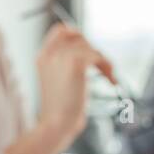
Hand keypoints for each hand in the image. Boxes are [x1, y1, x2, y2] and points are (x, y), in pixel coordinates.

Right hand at [6, 24, 115, 153]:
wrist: (56, 123)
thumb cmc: (60, 109)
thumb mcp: (57, 81)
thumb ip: (65, 64)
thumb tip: (88, 52)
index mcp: (42, 57)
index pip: (60, 30)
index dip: (76, 34)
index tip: (88, 48)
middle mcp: (50, 53)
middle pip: (78, 36)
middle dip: (92, 50)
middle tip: (101, 67)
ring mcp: (62, 56)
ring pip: (91, 47)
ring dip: (103, 61)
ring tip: (108, 76)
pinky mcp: (76, 63)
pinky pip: (99, 56)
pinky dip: (109, 68)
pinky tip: (111, 81)